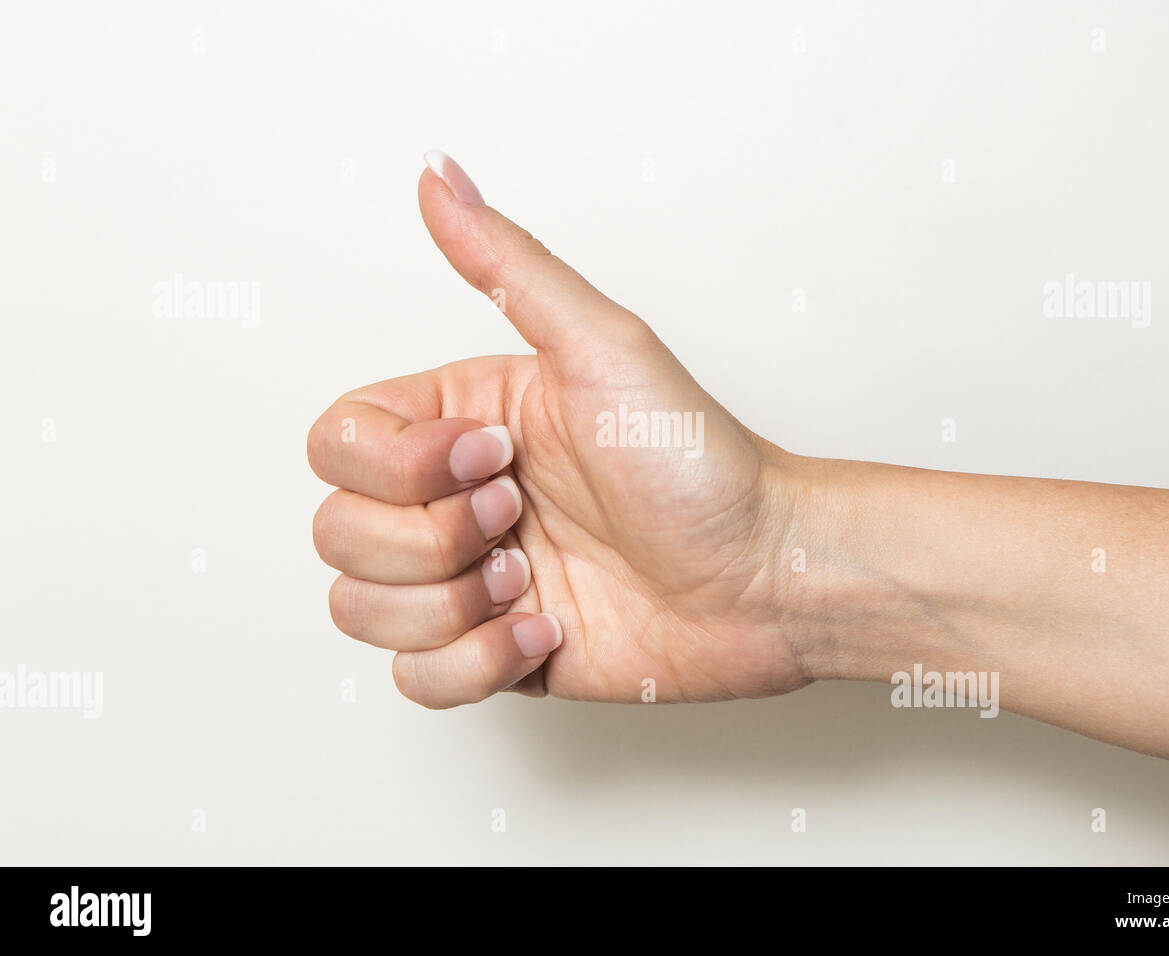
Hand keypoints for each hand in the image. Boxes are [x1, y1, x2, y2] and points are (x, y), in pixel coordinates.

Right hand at [308, 151, 808, 707]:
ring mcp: (469, 581)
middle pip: (337, 533)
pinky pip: (413, 679)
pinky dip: (476, 665)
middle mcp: (453, 500)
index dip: (395, 467)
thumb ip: (507, 266)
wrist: (768, 576)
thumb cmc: (700, 462)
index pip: (335, 444)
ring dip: (450, 605)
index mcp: (460, 422)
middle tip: (523, 518)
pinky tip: (549, 631)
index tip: (495, 459)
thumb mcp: (603, 348)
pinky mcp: (494, 653)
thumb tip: (437, 173)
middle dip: (431, 541)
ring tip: (535, 579)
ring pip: (358, 609)